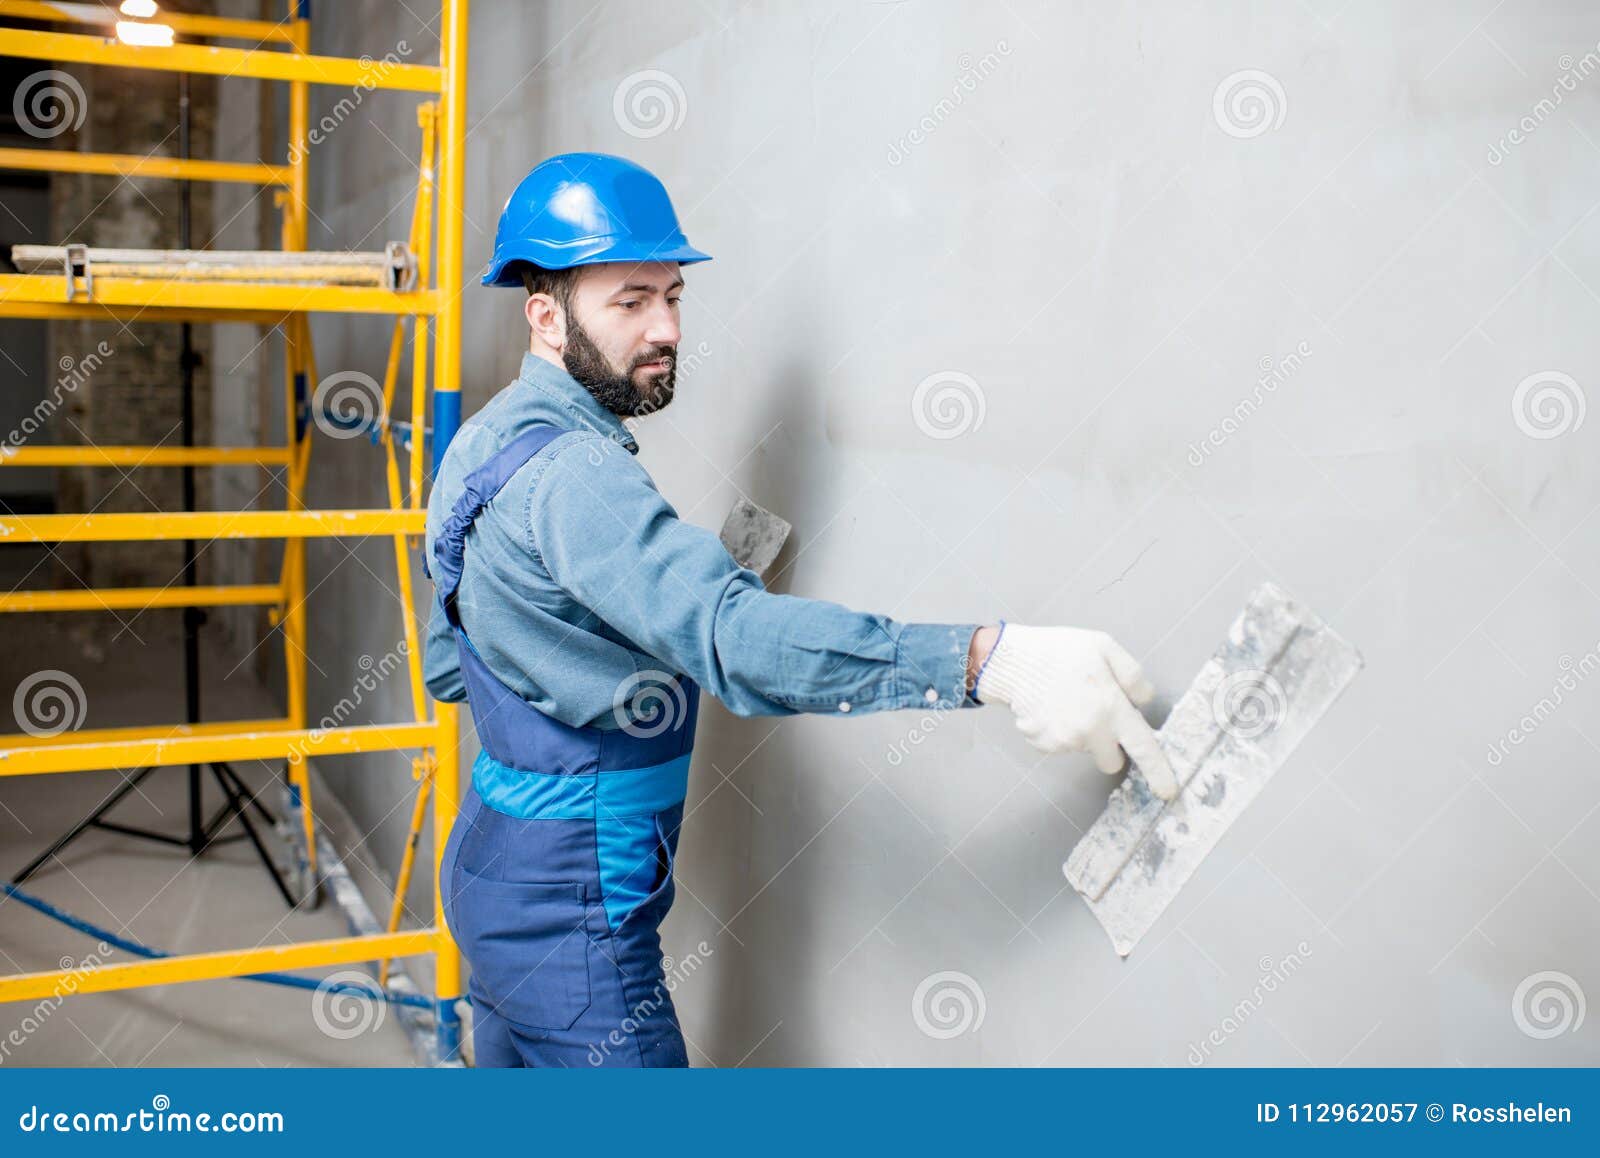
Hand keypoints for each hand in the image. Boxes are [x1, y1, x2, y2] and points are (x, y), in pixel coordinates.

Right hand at [971, 624, 1178, 799]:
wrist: (1011, 661)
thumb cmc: (1060, 650)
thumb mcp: (1104, 646)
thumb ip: (1132, 675)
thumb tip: (1144, 701)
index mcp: (1111, 708)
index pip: (1143, 747)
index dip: (1159, 771)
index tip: (1168, 790)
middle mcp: (1090, 731)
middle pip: (1111, 761)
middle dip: (1109, 747)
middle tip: (1096, 716)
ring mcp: (1065, 741)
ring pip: (1084, 749)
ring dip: (1081, 733)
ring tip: (1065, 700)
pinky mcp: (1044, 744)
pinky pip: (1060, 745)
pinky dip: (1057, 731)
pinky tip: (1049, 707)